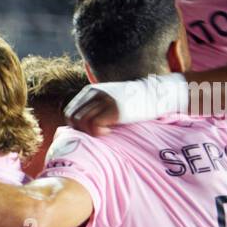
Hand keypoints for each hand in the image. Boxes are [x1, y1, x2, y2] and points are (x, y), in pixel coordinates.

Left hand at [64, 73, 188, 133]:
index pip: (70, 112)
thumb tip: (79, 128)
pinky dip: (98, 132)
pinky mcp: (114, 108)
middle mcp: (94, 93)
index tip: (90, 131)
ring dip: (90, 132)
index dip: (76, 126)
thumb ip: (94, 109)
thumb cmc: (132, 104)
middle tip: (97, 134)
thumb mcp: (109, 102)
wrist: (156, 95)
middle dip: (81, 131)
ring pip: (80, 121)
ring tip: (105, 132)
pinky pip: (94, 125)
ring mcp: (104, 100)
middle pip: (72, 118)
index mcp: (89, 91)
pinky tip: (110, 131)